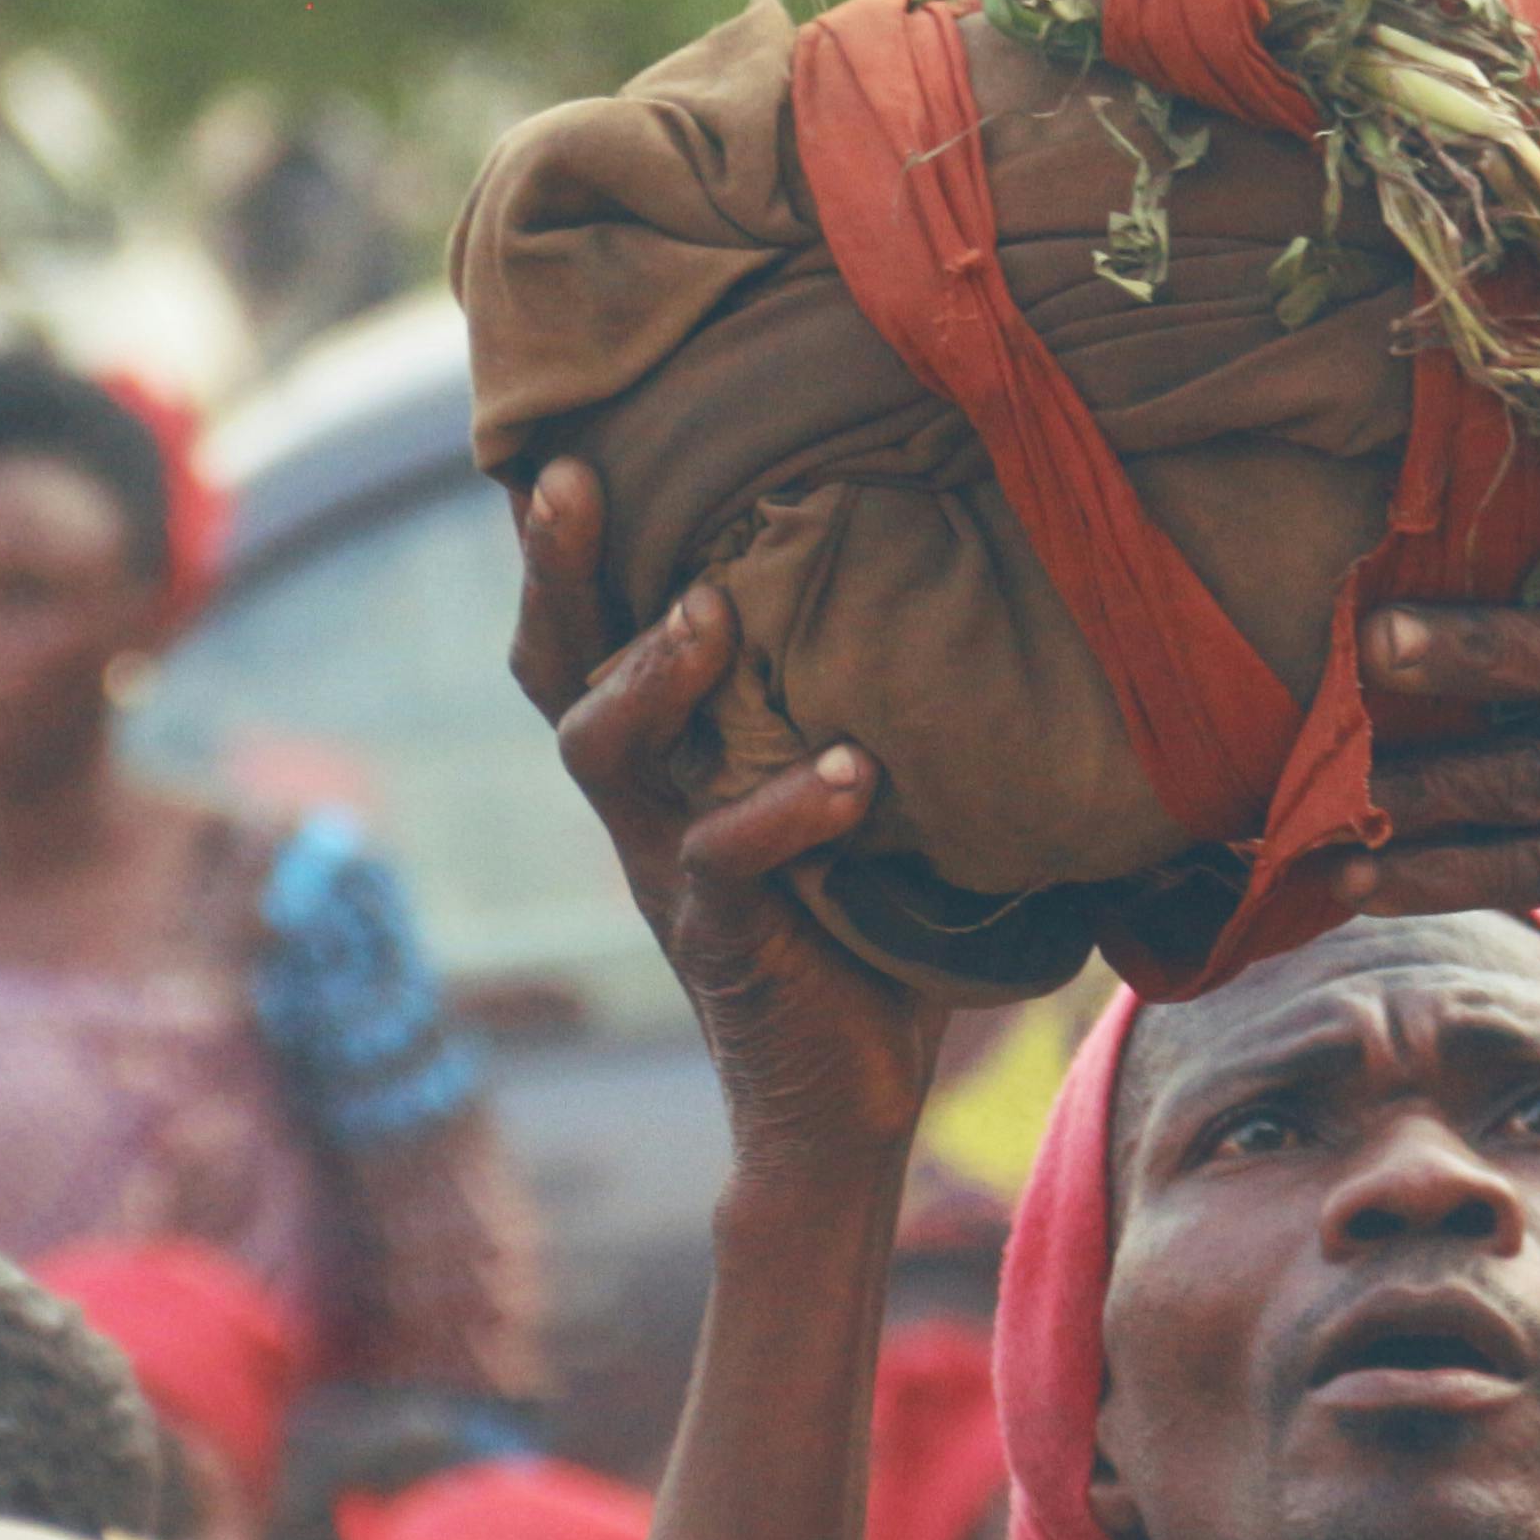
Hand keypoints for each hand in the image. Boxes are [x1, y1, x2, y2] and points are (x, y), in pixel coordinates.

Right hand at [508, 460, 944, 1180]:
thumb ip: (867, 694)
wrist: (836, 1105)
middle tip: (577, 478)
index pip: (586, 628)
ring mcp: (668, 869)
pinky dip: (784, 814)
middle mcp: (643, 799)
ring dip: (652, 675)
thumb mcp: (850, 789)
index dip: (560, 541)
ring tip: (713, 613)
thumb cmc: (859, 924)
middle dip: (557, 570)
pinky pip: (725, 864)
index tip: (566, 433)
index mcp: (663, 756)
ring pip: (605, 752)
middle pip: (558, 668)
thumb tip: (982, 556)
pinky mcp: (720, 942)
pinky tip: (849, 775)